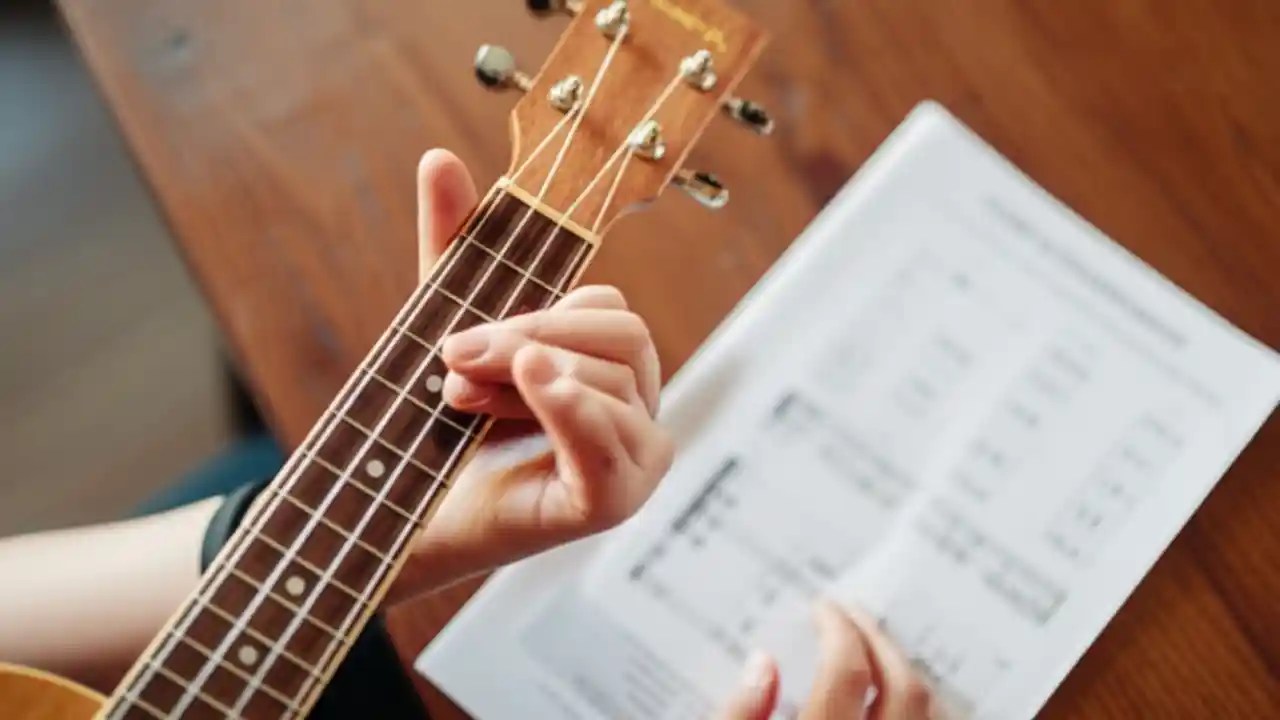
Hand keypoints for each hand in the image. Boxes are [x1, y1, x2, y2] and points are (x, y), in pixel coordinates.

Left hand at [388, 150, 673, 600]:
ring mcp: (635, 461)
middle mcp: (635, 413)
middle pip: (622, 337)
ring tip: (460, 400)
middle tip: (456, 356)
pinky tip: (538, 382)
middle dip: (532, 334)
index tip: (457, 341)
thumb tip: (437, 158)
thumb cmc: (436, 431)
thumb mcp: (448, 325)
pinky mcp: (615, 499)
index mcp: (610, 372)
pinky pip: (610, 437)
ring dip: (524, 377)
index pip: (608, 311)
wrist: (398, 521)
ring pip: (611, 379)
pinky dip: (574, 406)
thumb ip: (453, 249)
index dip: (538, 313)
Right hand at [718, 600, 932, 719]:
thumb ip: (738, 716)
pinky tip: (890, 698)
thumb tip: (763, 664)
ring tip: (874, 650)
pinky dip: (918, 708)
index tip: (823, 609)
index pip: (847, 675)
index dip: (839, 631)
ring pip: (929, 713)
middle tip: (851, 616)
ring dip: (904, 673)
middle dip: (878, 640)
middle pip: (903, 688)